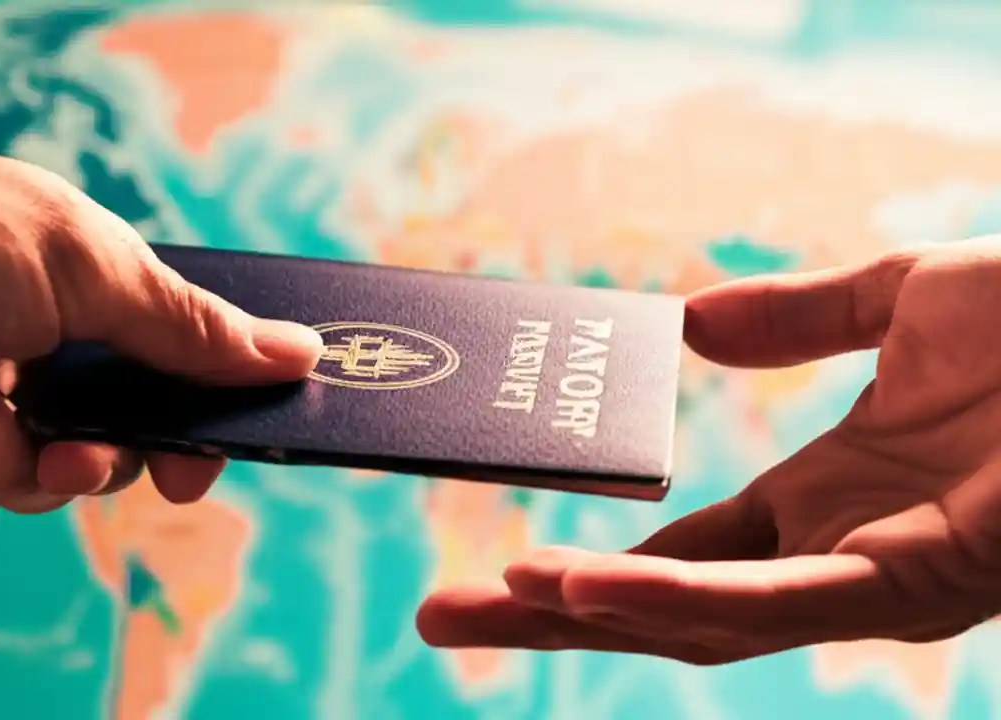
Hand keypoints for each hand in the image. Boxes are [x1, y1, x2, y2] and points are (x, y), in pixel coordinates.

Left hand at [0, 126, 321, 525]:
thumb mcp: (89, 272)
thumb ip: (191, 330)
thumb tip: (299, 352)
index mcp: (92, 292)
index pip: (175, 369)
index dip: (196, 421)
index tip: (205, 459)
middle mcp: (44, 349)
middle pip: (118, 445)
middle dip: (100, 460)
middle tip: (84, 454)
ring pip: (42, 484)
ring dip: (6, 454)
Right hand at [417, 236, 1000, 663]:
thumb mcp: (896, 300)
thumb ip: (794, 318)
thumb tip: (687, 320)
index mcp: (823, 508)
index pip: (678, 559)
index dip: (587, 569)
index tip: (502, 567)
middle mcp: (834, 563)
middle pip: (664, 608)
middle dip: (551, 619)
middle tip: (441, 618)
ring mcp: (872, 580)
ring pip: (702, 621)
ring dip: (588, 613)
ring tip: (489, 602)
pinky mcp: (915, 577)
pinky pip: (773, 600)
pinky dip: (666, 596)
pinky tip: (581, 581)